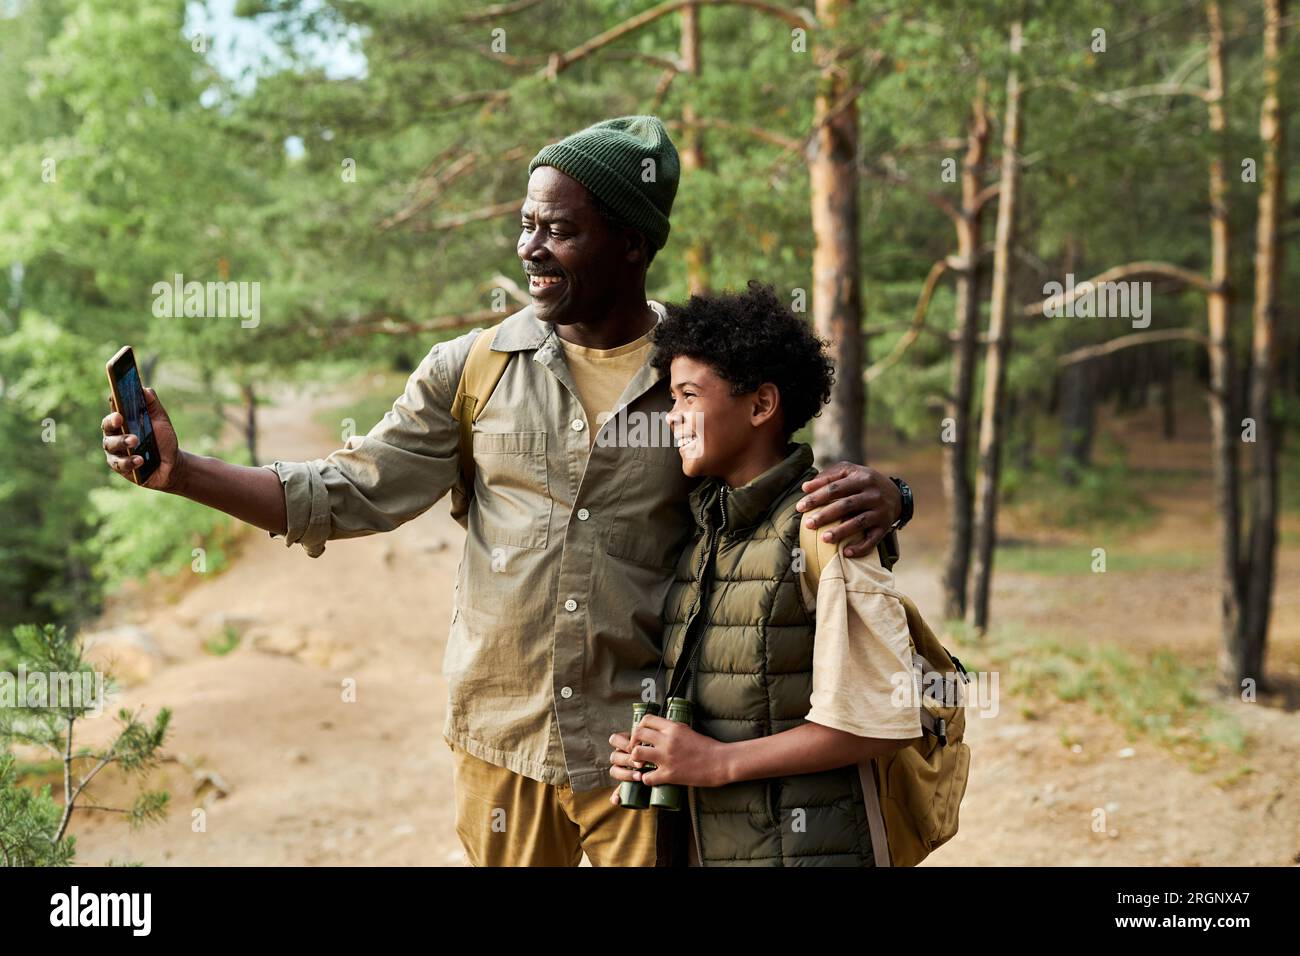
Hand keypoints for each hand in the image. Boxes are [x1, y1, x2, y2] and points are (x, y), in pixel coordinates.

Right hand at [101, 387, 182, 491]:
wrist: (171, 463)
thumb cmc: (162, 439)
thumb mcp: (161, 421)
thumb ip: (153, 405)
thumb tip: (145, 389)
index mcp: (123, 421)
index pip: (114, 409)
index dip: (113, 404)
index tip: (115, 398)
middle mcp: (114, 435)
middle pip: (107, 427)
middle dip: (112, 422)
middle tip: (120, 419)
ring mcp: (115, 451)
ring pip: (110, 445)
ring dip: (122, 442)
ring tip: (135, 441)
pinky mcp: (119, 467)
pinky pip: (119, 464)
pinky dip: (129, 461)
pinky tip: (140, 460)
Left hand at [608, 715, 728, 790]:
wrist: (721, 762)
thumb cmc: (708, 747)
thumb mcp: (688, 731)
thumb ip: (672, 730)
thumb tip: (659, 731)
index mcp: (673, 728)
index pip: (646, 720)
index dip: (639, 727)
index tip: (640, 735)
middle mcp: (667, 740)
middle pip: (637, 734)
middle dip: (633, 742)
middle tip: (636, 750)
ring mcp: (667, 758)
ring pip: (637, 754)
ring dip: (635, 760)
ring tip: (641, 764)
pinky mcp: (669, 775)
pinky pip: (647, 778)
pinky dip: (646, 779)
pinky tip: (651, 778)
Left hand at [795, 462, 902, 557]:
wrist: (896, 495)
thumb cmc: (863, 482)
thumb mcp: (850, 471)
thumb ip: (828, 476)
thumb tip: (806, 487)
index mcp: (862, 478)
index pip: (835, 488)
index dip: (816, 497)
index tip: (800, 507)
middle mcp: (873, 494)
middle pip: (846, 505)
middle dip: (825, 515)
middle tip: (808, 524)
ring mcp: (880, 511)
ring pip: (859, 522)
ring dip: (841, 531)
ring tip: (823, 539)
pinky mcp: (885, 527)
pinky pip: (873, 540)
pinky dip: (860, 548)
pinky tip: (846, 553)